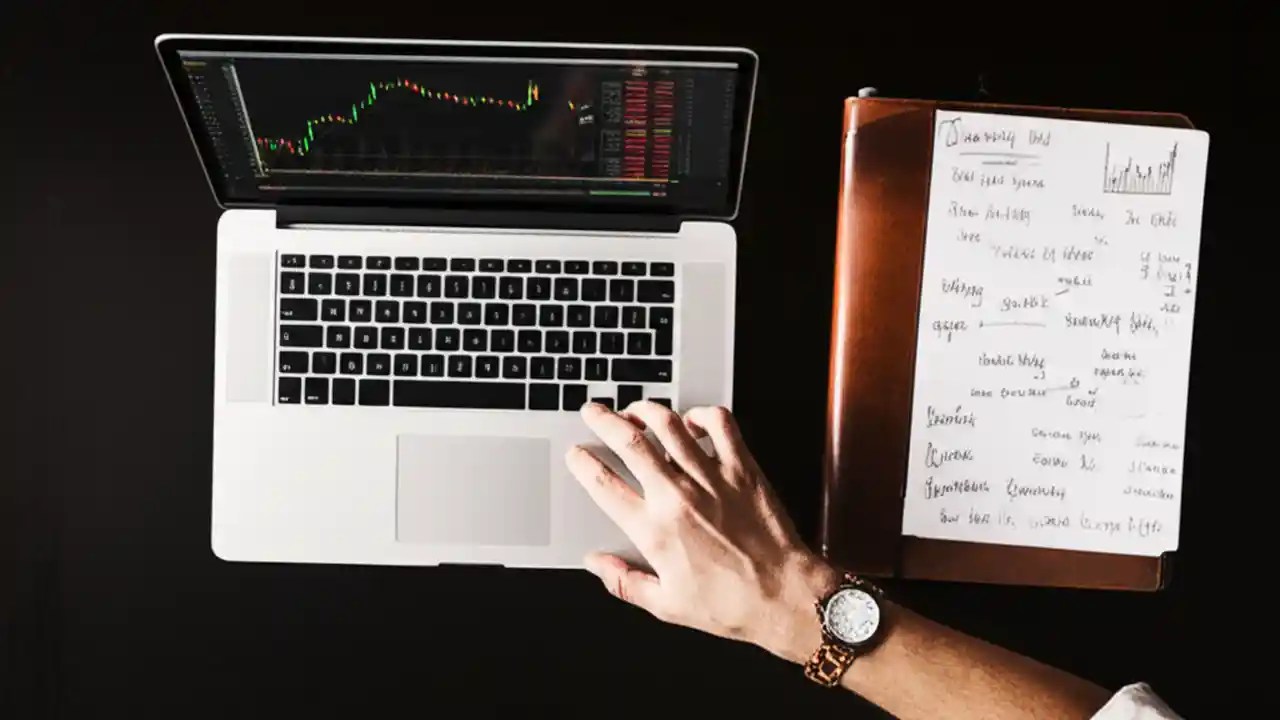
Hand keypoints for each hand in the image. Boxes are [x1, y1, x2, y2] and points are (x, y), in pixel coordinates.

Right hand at [565, 401, 843, 663]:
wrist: (783, 595)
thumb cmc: (729, 603)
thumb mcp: (665, 605)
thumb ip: (623, 581)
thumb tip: (595, 563)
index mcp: (652, 530)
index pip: (603, 484)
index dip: (582, 462)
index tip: (577, 453)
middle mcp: (677, 497)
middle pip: (629, 441)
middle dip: (603, 420)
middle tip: (594, 411)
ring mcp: (711, 478)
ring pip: (668, 424)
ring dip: (645, 410)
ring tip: (636, 410)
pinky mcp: (742, 469)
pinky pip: (719, 424)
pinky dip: (702, 414)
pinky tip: (693, 420)